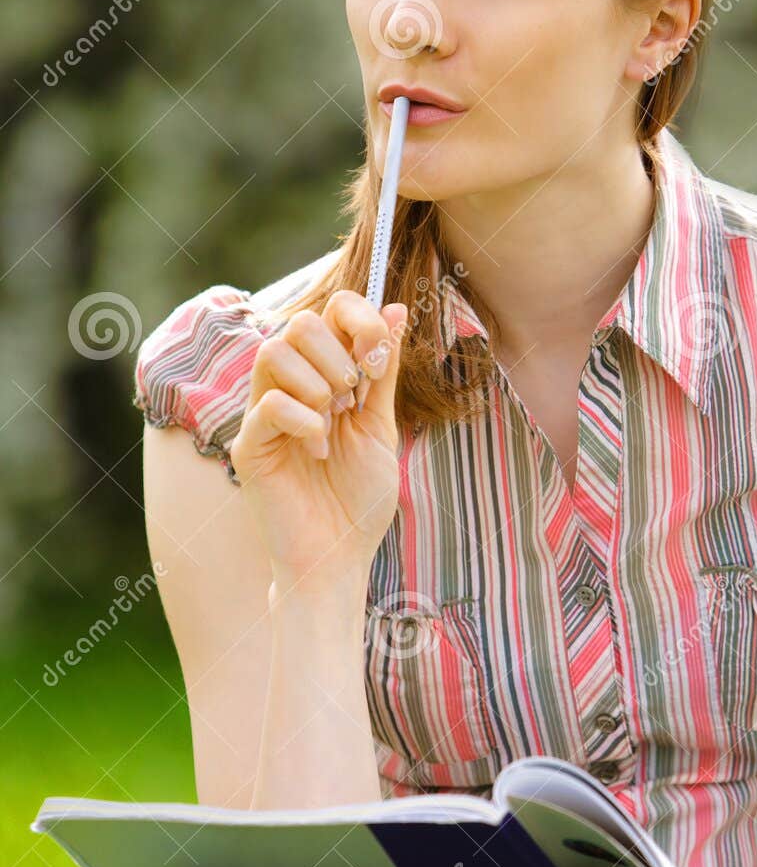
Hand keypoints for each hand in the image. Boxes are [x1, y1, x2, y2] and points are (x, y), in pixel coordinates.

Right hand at [228, 292, 407, 584]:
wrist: (339, 558)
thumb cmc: (359, 499)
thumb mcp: (381, 426)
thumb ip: (383, 370)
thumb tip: (396, 309)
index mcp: (322, 377)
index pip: (328, 312)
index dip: (358, 318)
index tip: (379, 358)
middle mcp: (288, 388)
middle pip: (299, 323)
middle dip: (339, 355)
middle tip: (352, 400)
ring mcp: (263, 415)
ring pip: (274, 352)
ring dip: (318, 385)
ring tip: (333, 425)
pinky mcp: (249, 445)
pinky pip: (269, 404)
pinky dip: (304, 421)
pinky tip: (319, 450)